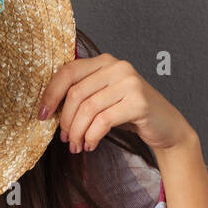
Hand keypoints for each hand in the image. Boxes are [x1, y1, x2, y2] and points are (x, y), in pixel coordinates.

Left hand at [37, 52, 192, 153]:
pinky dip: (92, 136)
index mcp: (104, 61)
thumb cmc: (129, 113)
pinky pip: (103, 121)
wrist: (166, 127)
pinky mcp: (139, 102)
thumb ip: (81, 95)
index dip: (50, 94)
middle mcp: (117, 66)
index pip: (67, 72)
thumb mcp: (102, 98)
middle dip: (65, 120)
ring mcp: (130, 82)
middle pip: (75, 93)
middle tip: (64, 138)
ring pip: (88, 109)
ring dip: (77, 132)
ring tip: (76, 145)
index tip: (41, 115)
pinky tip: (90, 145)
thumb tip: (46, 109)